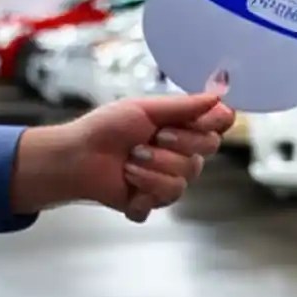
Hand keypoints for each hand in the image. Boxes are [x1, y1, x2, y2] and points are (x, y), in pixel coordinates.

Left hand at [11, 94, 234, 221]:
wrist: (77, 158)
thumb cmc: (105, 128)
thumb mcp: (144, 108)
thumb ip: (184, 106)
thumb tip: (217, 96)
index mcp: (182, 127)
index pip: (218, 124)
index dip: (213, 123)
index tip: (196, 121)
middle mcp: (182, 153)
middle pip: (208, 150)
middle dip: (176, 145)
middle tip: (148, 140)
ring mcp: (171, 177)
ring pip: (185, 177)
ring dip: (152, 168)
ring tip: (129, 162)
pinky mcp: (155, 200)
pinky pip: (166, 197)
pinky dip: (142, 188)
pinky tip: (127, 183)